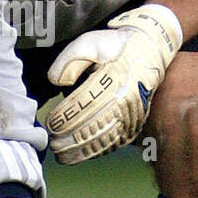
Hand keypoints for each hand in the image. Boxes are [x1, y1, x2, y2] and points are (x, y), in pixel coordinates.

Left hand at [45, 4, 181, 164]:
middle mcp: (126, 99)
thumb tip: (57, 82)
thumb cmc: (113, 47)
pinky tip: (81, 155)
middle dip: (70, 139)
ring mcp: (133, 114)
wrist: (147, 50)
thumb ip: (70, 60)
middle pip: (94, 125)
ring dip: (82, 151)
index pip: (85, 103)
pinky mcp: (135, 123)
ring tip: (62, 155)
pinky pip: (116, 142)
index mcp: (115, 78)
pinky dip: (97, 152)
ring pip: (105, 139)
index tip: (50, 124)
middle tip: (52, 144)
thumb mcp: (89, 43)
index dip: (66, 117)